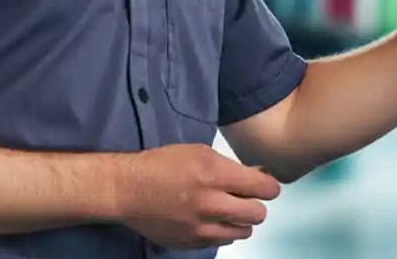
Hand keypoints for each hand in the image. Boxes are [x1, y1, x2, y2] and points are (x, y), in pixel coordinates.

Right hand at [113, 143, 280, 249]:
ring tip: (227, 209)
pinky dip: (222, 231)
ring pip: (243, 232)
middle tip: (246, 197)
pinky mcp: (191, 244)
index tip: (265, 184)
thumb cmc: (162, 165)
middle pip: (258, 214)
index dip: (268, 186)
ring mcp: (202, 229)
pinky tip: (210, 219)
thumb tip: (258, 174)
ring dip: (240, 220)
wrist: (127, 190)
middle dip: (256, 204)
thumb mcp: (200, 152)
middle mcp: (212, 205)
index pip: (265, 189)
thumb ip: (231, 166)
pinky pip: (222, 241)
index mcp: (216, 176)